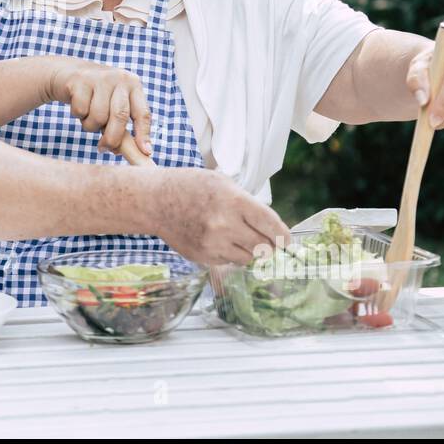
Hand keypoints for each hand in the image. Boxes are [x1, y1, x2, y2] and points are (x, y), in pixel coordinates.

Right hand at [44, 57, 151, 156]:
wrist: (67, 72)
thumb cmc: (96, 95)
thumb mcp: (113, 105)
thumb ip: (123, 126)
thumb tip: (134, 152)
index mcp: (133, 85)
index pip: (142, 113)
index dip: (144, 134)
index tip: (145, 153)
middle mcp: (120, 78)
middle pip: (120, 116)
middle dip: (112, 138)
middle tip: (103, 148)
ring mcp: (100, 77)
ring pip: (98, 116)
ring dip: (90, 125)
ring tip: (88, 116)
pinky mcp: (80, 80)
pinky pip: (80, 110)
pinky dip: (78, 115)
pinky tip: (78, 106)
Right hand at [154, 169, 290, 265]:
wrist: (155, 201)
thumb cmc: (191, 186)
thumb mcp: (223, 182)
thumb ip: (248, 203)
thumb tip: (271, 227)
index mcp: (234, 201)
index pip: (271, 225)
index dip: (284, 236)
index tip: (288, 241)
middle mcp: (224, 225)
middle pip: (264, 247)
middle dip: (270, 245)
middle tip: (270, 241)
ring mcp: (212, 244)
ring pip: (248, 258)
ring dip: (251, 251)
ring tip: (241, 237)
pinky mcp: (203, 256)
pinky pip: (229, 261)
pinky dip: (231, 253)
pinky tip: (221, 239)